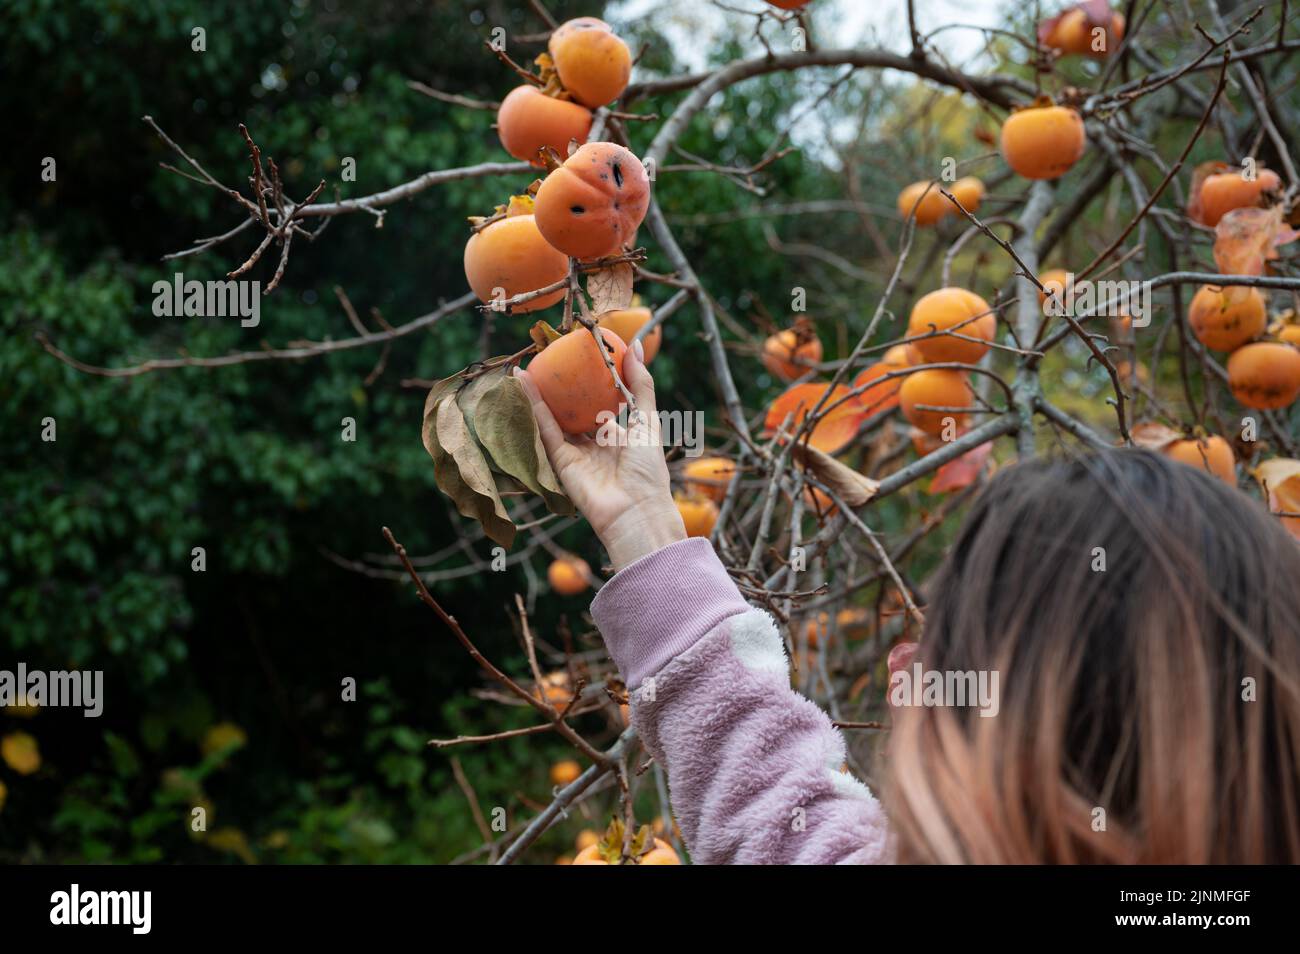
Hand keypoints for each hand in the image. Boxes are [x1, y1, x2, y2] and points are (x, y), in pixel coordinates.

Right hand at [516, 339, 686, 570]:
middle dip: (559, 388)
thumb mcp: (648, 420)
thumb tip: (636, 346)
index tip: (578, 356)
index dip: (588, 383)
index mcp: (616, 435)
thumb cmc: (648, 469)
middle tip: (547, 358)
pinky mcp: (559, 461)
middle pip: (571, 411)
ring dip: (538, 393)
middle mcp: (593, 443)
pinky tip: (522, 382)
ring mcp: (574, 452)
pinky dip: (533, 405)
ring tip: (527, 364)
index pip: (598, 404)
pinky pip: (544, 429)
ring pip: (552, 418)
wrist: (636, 510)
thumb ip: (641, 385)